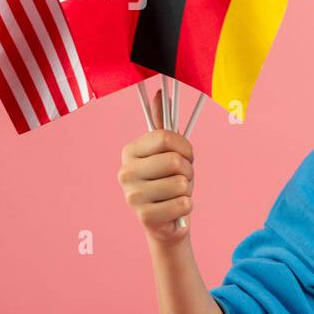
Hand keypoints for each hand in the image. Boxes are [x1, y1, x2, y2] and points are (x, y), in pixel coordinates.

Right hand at [118, 88, 195, 245]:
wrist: (167, 223)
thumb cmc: (169, 182)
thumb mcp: (168, 153)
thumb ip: (163, 125)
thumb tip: (160, 90)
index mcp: (130, 151)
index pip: (166, 137)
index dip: (185, 147)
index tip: (186, 156)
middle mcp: (125, 171)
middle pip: (175, 162)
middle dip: (188, 172)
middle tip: (180, 180)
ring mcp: (131, 196)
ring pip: (181, 184)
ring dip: (187, 191)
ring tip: (176, 195)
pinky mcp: (143, 217)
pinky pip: (183, 203)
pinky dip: (186, 207)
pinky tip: (174, 211)